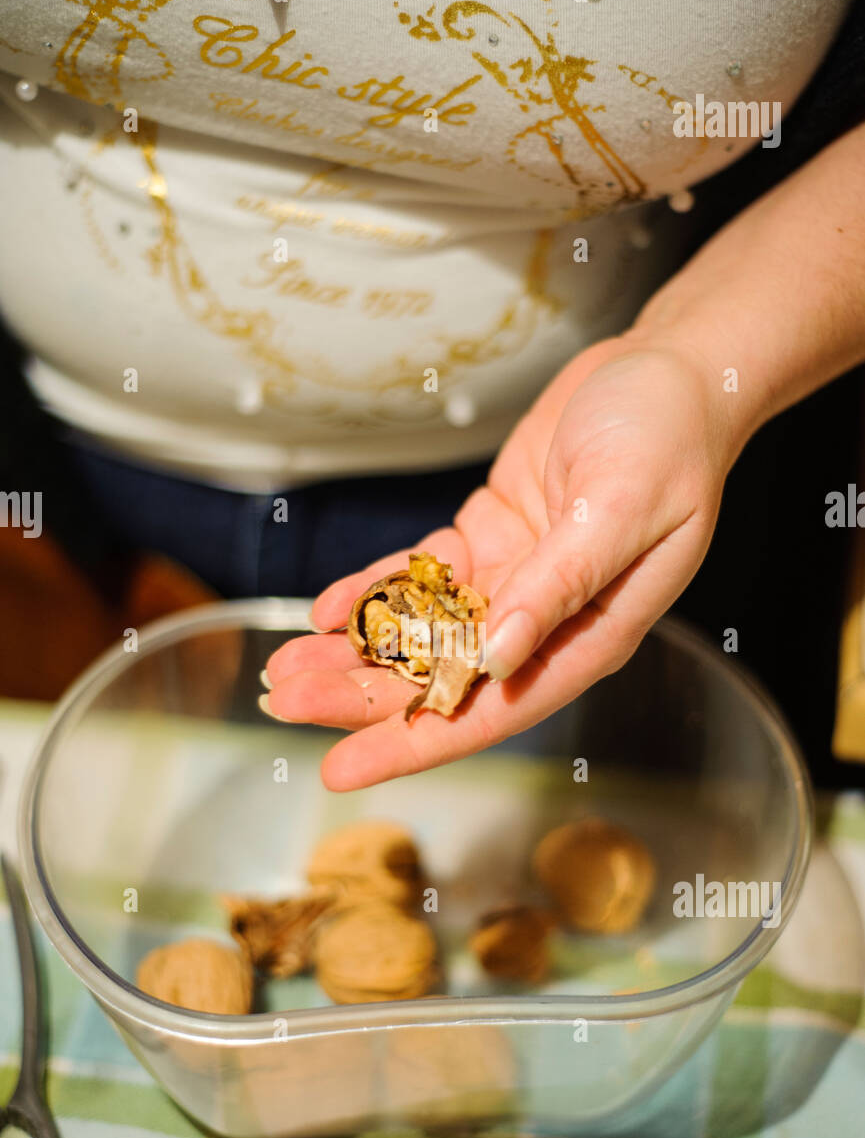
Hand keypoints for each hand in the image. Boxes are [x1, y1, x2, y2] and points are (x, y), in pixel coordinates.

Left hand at [264, 333, 739, 790]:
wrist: (668, 370)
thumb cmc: (667, 437)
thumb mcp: (621, 505)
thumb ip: (562, 583)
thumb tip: (498, 656)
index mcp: (589, 637)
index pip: (490, 711)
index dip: (412, 743)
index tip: (341, 768)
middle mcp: (545, 624)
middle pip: (441, 679)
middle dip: (359, 695)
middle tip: (282, 702)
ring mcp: (514, 582)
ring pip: (421, 634)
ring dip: (353, 651)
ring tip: (283, 666)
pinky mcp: (490, 541)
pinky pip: (421, 578)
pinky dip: (375, 592)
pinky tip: (325, 608)